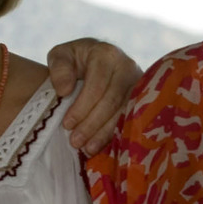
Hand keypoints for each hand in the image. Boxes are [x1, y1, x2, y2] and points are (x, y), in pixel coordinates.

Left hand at [47, 39, 140, 153]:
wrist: (99, 61)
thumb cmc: (76, 61)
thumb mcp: (61, 56)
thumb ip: (58, 68)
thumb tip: (64, 90)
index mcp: (106, 54)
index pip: (96, 85)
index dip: (82, 107)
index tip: (66, 124)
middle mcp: (127, 67)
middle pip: (111, 101)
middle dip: (92, 124)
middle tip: (75, 141)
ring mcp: (139, 84)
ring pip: (124, 113)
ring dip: (104, 133)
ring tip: (87, 149)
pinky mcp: (143, 99)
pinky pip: (131, 120)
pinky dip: (115, 135)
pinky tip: (102, 146)